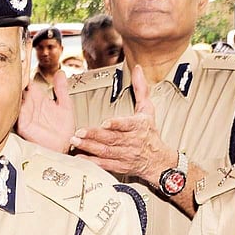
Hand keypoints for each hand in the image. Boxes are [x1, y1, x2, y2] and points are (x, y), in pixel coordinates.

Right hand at [17, 72, 73, 151]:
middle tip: (17, 69)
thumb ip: (61, 89)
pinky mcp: (23, 124)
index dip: (27, 75)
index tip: (25, 64)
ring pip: (18, 98)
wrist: (64, 147)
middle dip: (20, 80)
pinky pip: (19, 111)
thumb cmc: (63, 131)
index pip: (30, 84)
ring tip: (18, 80)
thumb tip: (60, 73)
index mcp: (39, 100)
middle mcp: (31, 106)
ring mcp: (26, 115)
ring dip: (17, 90)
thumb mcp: (65, 105)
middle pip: (22, 89)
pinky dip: (19, 103)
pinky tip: (22, 96)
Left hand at [69, 66, 172, 183]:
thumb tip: (137, 69)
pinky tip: (81, 157)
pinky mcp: (120, 166)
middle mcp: (132, 141)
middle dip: (94, 135)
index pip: (127, 125)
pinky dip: (92, 162)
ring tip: (75, 142)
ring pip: (106, 151)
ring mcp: (125, 154)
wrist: (158, 160)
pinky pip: (105, 164)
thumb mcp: (148, 109)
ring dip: (90, 147)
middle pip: (112, 138)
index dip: (116, 124)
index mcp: (138, 126)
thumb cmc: (150, 133)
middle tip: (78, 131)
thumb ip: (140, 89)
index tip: (105, 122)